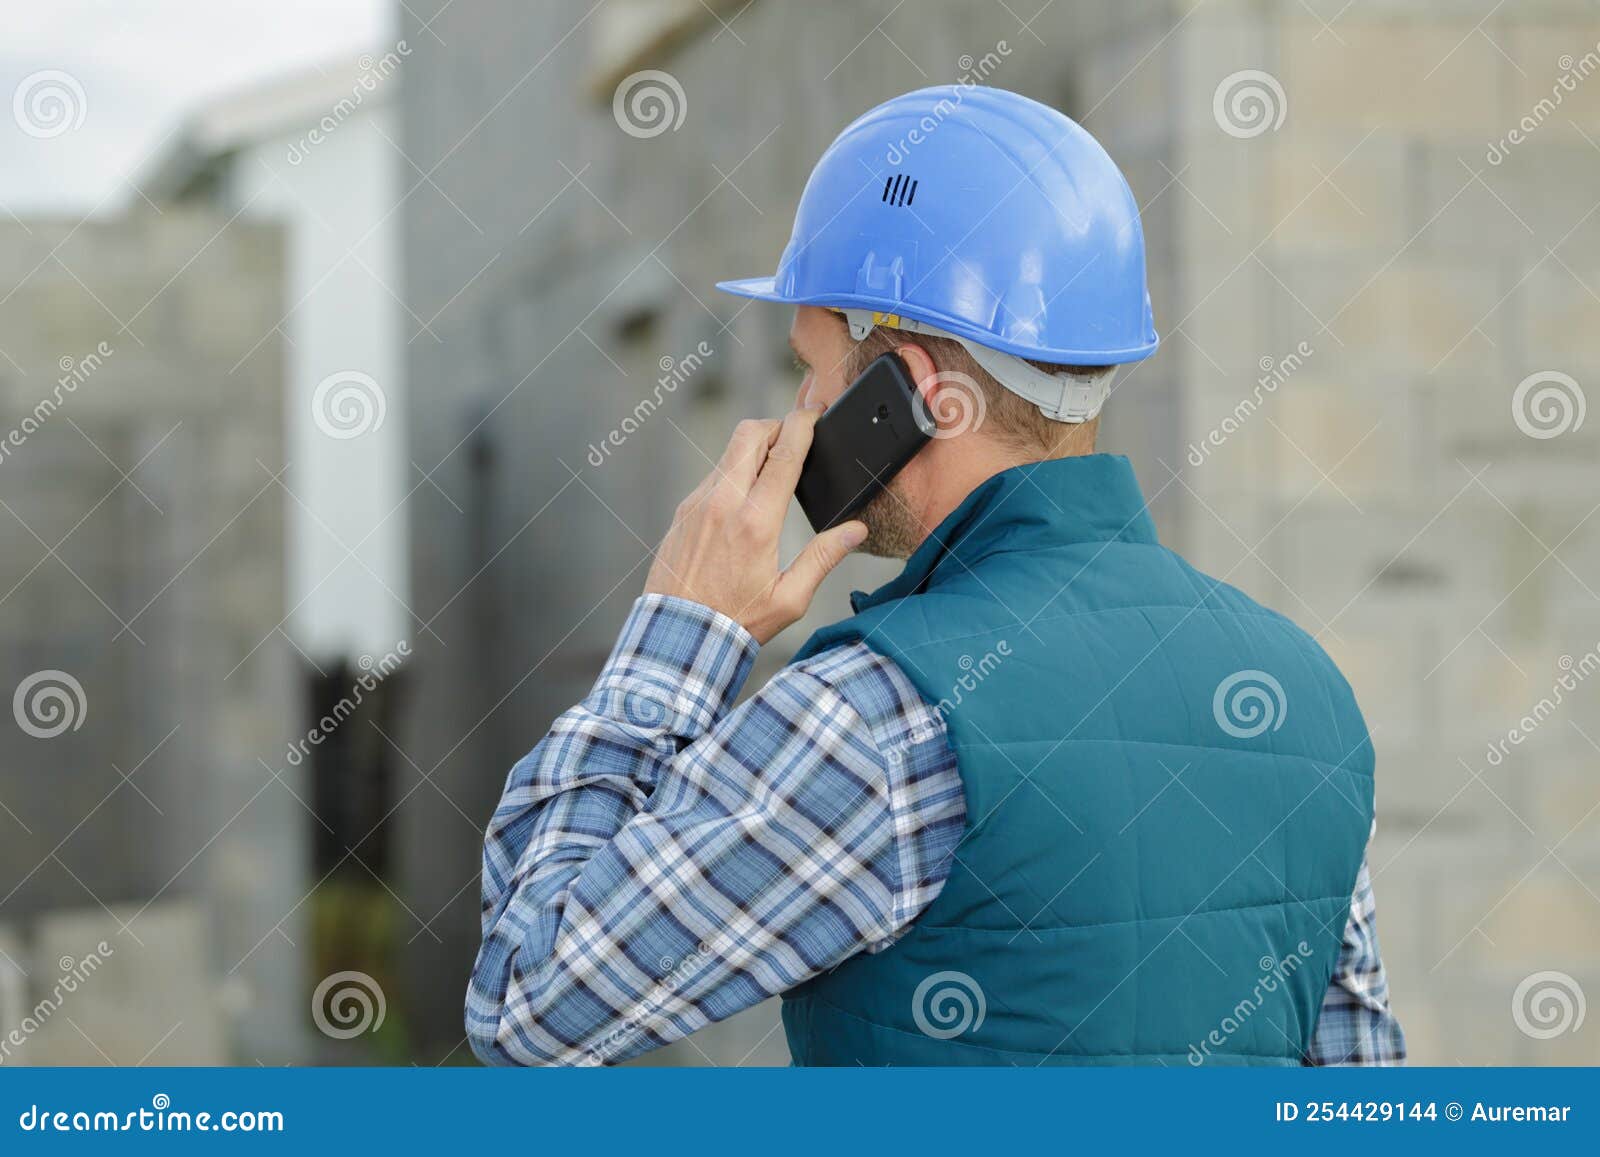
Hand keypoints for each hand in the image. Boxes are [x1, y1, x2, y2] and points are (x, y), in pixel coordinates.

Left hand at [644, 407, 866, 643]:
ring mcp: (697, 505)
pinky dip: (732, 476)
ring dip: (753, 451)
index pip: (784, 453)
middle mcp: (723, 503)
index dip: (803, 424)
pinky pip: (711, 479)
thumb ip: (823, 558)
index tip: (814, 413)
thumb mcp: (790, 598)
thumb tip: (855, 530)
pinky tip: (744, 502)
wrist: (679, 637)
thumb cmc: (736, 623)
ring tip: (772, 471)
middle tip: (793, 436)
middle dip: (775, 425)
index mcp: (757, 521)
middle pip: (750, 434)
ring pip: (728, 454)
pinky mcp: (682, 514)